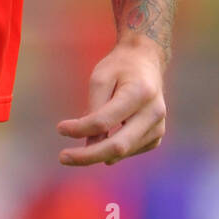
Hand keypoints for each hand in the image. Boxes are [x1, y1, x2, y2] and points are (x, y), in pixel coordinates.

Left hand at [56, 39, 166, 166]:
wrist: (145, 61)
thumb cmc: (119, 67)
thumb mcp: (100, 78)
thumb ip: (94, 109)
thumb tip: (89, 144)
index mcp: (139, 93)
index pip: (104, 120)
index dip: (80, 128)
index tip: (60, 128)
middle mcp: (153, 113)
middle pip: (118, 146)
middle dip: (88, 156)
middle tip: (63, 158)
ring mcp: (158, 127)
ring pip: (124, 151)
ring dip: (98, 152)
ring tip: (79, 142)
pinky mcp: (156, 136)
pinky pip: (130, 150)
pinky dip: (113, 149)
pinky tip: (103, 137)